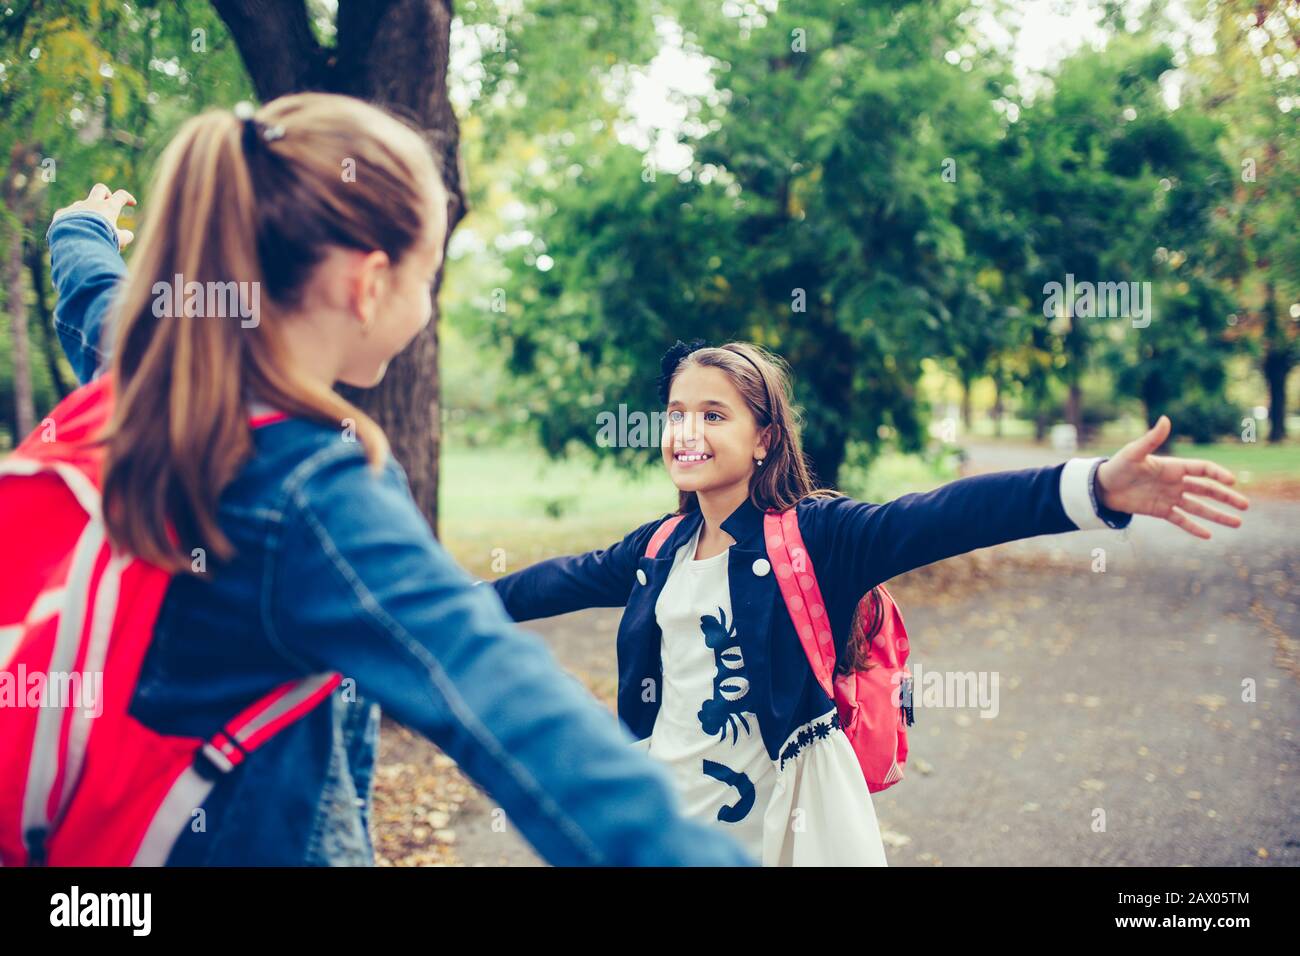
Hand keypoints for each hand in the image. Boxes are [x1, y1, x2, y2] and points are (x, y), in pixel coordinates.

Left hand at [51, 183, 136, 247]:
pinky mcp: (62, 213)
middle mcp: (92, 203)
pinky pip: (68, 214)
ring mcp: (76, 206)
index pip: (121, 196)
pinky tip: (72, 232)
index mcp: (108, 207)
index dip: (127, 198)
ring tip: (89, 228)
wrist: (76, 240)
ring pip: (82, 203)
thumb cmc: (101, 239)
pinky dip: (72, 221)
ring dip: (88, 212)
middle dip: (106, 193)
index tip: (132, 203)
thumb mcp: (119, 241)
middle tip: (108, 202)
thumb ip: (125, 236)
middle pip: (100, 189)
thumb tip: (128, 235)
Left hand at [1096, 415, 1248, 538]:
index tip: (1232, 481)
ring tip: (1238, 523)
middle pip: (1207, 489)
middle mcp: (1175, 482)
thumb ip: (1152, 439)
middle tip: (1245, 505)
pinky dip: (1194, 528)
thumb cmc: (1117, 467)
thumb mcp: (1134, 452)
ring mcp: (1169, 497)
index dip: (1218, 474)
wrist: (1100, 488)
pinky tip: (1209, 535)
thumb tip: (1166, 419)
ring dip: (1217, 515)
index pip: (1202, 469)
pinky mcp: (1160, 511)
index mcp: (1173, 467)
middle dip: (1226, 497)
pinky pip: (1181, 520)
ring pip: (1199, 507)